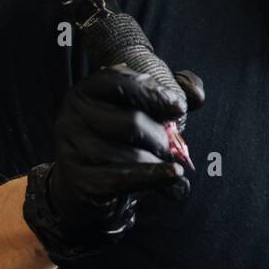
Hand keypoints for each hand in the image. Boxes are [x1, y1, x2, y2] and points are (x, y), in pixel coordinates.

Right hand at [23, 64, 205, 261]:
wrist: (85, 185)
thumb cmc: (116, 142)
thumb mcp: (135, 113)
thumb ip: (166, 98)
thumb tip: (197, 95)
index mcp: (86, 92)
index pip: (119, 83)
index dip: (152, 93)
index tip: (178, 108)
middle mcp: (72, 116)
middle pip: (131, 123)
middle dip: (160, 138)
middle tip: (171, 148)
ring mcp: (71, 150)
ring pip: (130, 155)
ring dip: (157, 163)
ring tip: (169, 168)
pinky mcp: (78, 182)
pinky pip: (123, 179)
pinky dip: (153, 177)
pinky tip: (174, 175)